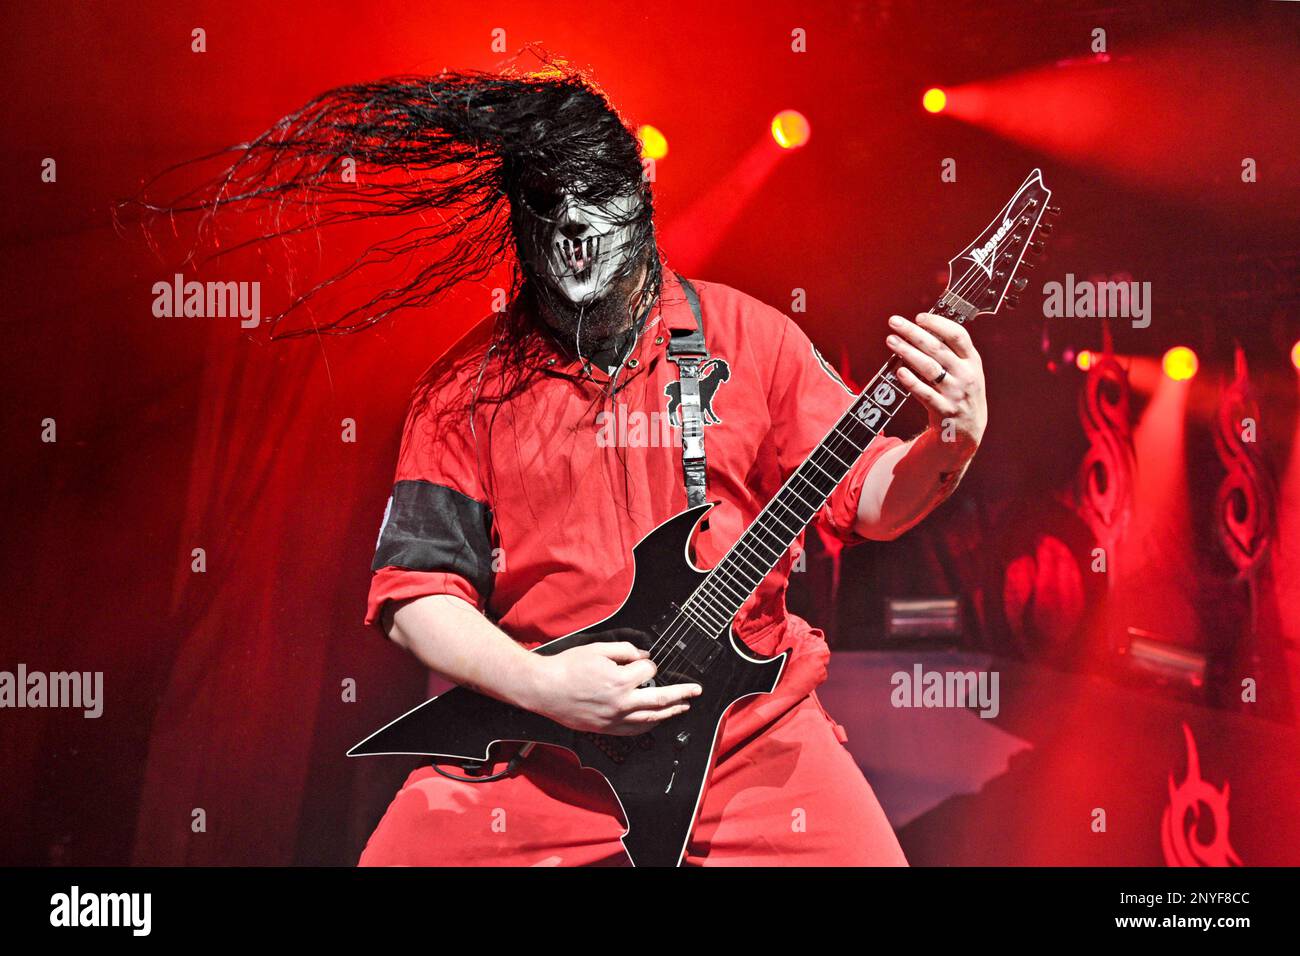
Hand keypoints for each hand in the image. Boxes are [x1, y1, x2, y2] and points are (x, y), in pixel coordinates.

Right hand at [526, 629, 701, 735]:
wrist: (544, 688)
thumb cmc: (568, 667)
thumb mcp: (598, 649)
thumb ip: (625, 650)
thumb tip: (643, 656)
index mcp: (620, 681)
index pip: (648, 671)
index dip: (648, 664)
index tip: (642, 661)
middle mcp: (620, 703)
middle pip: (660, 700)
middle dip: (681, 694)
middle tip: (695, 691)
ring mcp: (614, 719)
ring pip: (650, 718)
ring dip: (670, 712)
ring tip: (683, 707)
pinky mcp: (606, 728)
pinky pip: (635, 730)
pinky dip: (650, 724)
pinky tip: (657, 719)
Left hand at [885, 312, 986, 460]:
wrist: (967, 431)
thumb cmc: (960, 393)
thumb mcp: (965, 371)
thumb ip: (950, 352)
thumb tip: (922, 328)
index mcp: (973, 361)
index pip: (958, 336)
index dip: (938, 324)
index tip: (919, 317)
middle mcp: (966, 375)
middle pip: (938, 348)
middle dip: (914, 333)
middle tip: (894, 322)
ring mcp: (956, 393)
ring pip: (929, 368)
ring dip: (907, 351)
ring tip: (891, 340)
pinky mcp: (944, 410)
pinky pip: (925, 393)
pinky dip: (911, 381)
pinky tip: (899, 371)